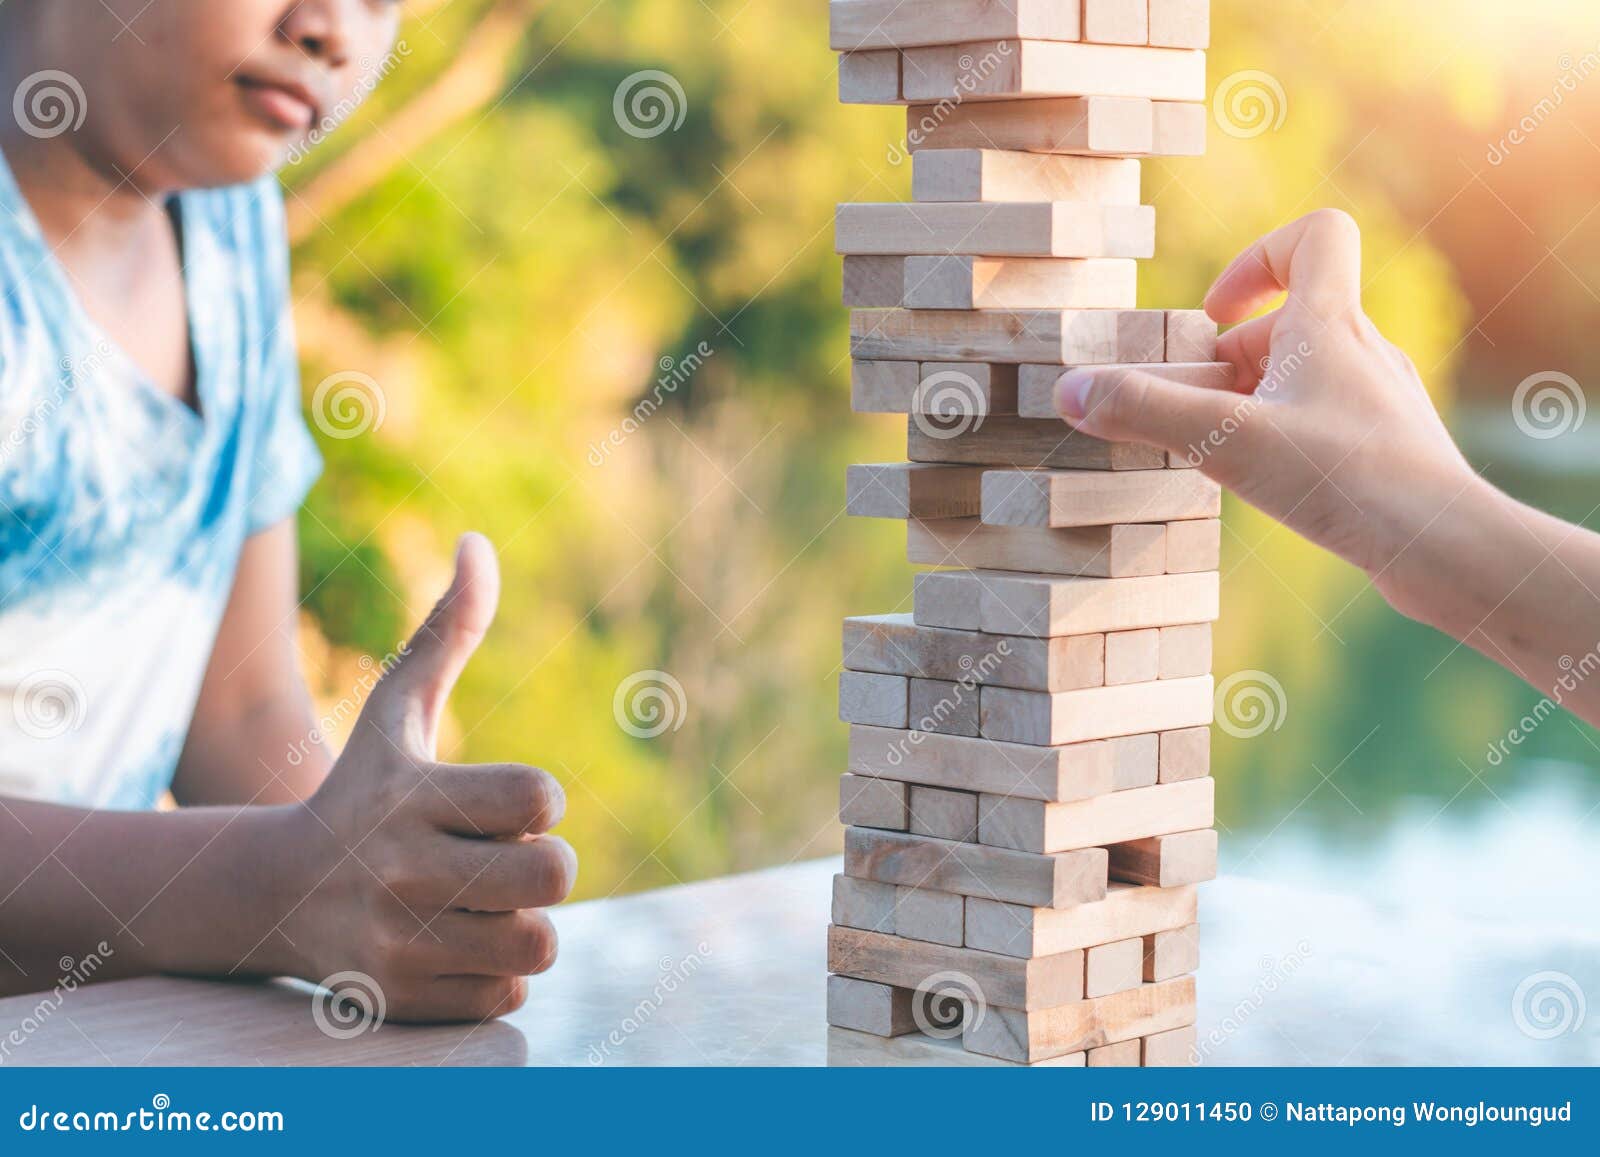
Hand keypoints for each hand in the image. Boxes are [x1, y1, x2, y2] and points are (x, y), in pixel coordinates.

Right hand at [272, 533, 575, 1021]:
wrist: (275, 896)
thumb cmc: (360, 789)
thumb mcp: (396, 708)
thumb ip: (446, 629)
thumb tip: (477, 541)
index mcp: (413, 794)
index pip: (541, 799)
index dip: (538, 801)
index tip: (501, 803)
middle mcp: (401, 870)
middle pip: (554, 876)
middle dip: (544, 865)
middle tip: (502, 858)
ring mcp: (398, 940)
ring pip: (537, 942)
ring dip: (522, 921)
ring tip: (477, 902)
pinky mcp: (401, 998)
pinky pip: (509, 991)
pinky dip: (497, 969)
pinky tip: (452, 942)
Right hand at [1052, 209, 1481, 617]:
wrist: (1442, 546)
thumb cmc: (1345, 480)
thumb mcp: (1225, 442)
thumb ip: (1143, 412)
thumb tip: (1068, 391)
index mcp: (1329, 325)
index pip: (1314, 236)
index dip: (1256, 258)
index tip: (1215, 312)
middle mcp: (1361, 352)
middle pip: (1285, 325)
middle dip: (1222, 363)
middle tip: (1184, 409)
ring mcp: (1377, 402)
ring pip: (1299, 381)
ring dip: (1246, 405)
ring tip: (1214, 454)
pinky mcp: (1384, 451)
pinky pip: (1321, 423)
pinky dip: (1279, 440)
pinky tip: (1263, 486)